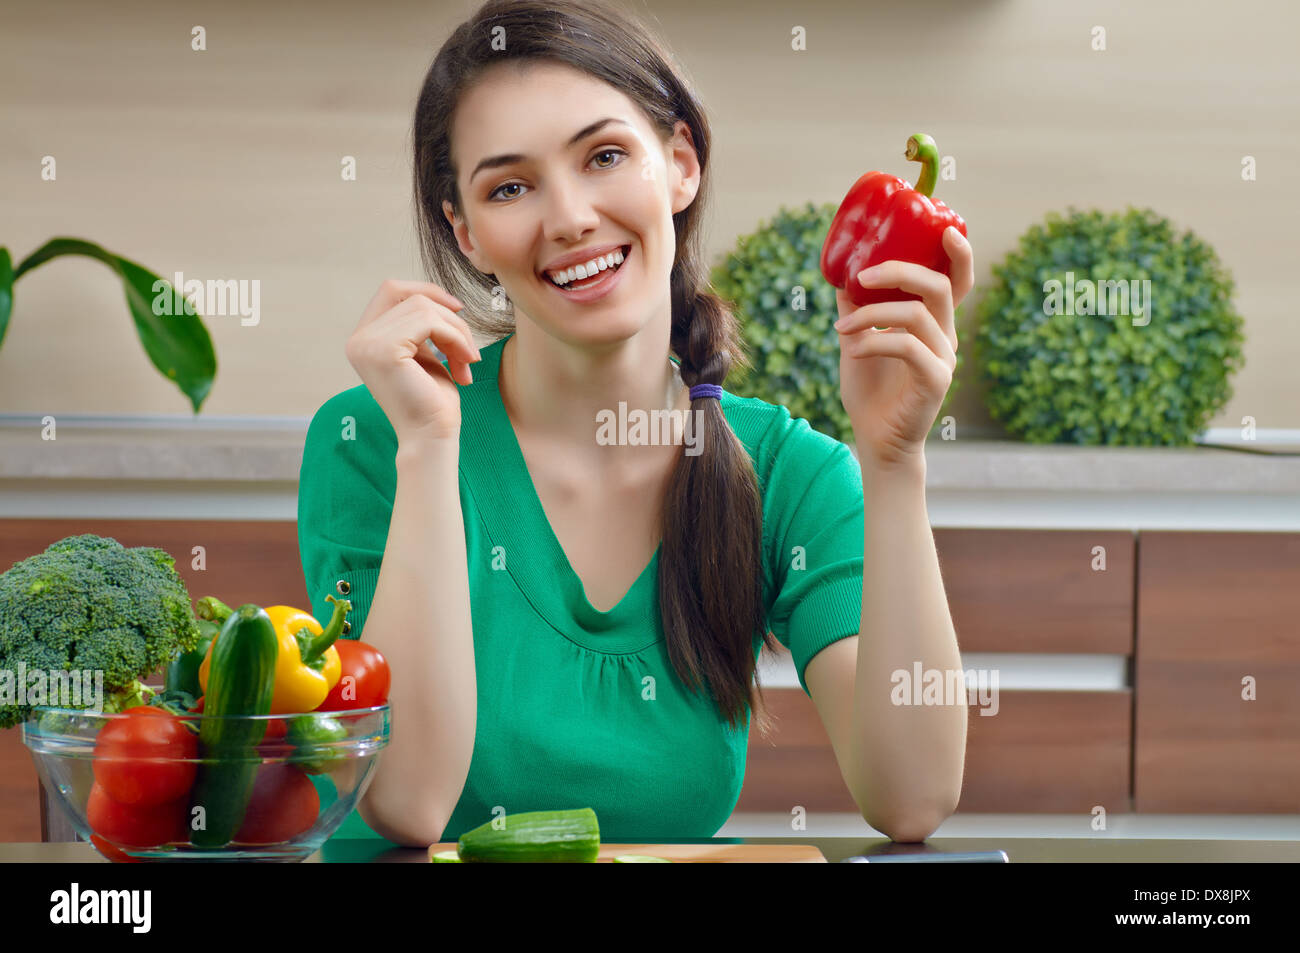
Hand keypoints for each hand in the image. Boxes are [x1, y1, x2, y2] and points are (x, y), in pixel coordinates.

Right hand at [344, 279, 480, 446]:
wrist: (431, 437)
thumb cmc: (432, 402)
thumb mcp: (425, 354)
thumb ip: (421, 326)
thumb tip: (439, 297)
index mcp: (364, 339)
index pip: (390, 290)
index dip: (426, 291)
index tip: (457, 310)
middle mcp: (359, 339)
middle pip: (410, 296)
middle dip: (448, 317)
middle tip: (469, 348)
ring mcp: (367, 343)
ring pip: (424, 307)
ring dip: (457, 332)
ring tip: (468, 361)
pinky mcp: (384, 350)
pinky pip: (430, 322)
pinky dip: (455, 338)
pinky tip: (465, 363)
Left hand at [833, 227, 973, 470]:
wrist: (876, 442)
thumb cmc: (870, 393)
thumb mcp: (856, 341)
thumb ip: (855, 309)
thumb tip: (839, 274)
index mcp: (933, 324)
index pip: (957, 281)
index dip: (959, 253)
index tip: (945, 227)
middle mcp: (946, 337)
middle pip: (939, 286)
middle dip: (900, 271)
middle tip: (861, 275)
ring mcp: (944, 359)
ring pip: (916, 314)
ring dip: (871, 314)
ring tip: (841, 328)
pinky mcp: (936, 381)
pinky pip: (906, 346)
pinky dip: (873, 342)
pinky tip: (853, 350)